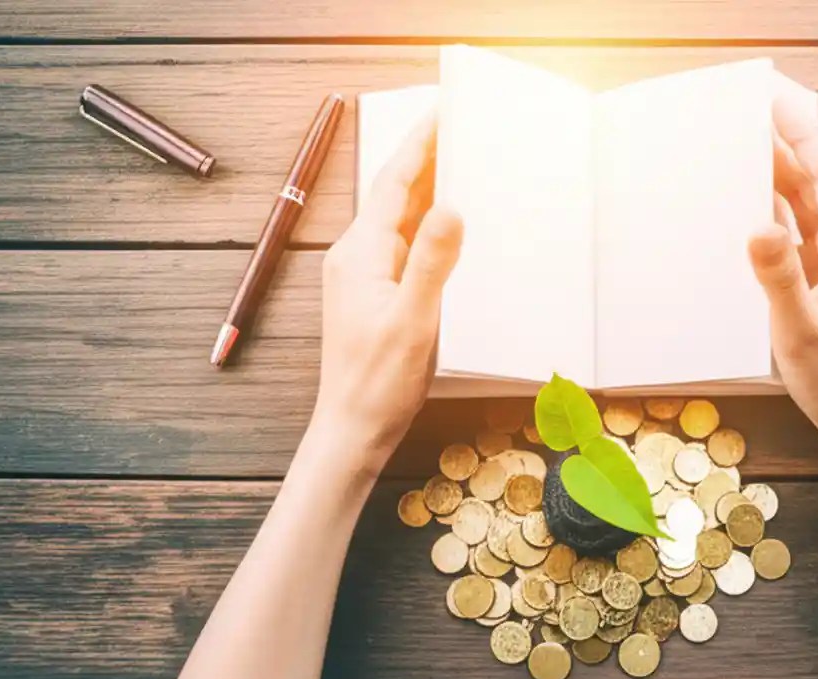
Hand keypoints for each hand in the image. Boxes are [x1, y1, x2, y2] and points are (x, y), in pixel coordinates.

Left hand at [311, 112, 462, 472]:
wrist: (351, 430)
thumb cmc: (377, 382)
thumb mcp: (412, 320)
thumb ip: (432, 262)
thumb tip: (451, 206)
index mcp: (361, 253)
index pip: (394, 183)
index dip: (420, 144)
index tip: (444, 110)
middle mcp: (357, 257)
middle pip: (397, 194)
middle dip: (428, 159)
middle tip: (465, 129)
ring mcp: (364, 276)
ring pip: (401, 220)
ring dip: (430, 192)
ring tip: (465, 165)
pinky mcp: (375, 295)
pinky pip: (404, 246)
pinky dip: (429, 228)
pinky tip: (452, 229)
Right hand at [748, 74, 817, 431]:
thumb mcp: (799, 328)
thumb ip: (779, 275)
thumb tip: (759, 225)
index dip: (801, 137)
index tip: (778, 105)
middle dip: (786, 152)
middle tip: (750, 122)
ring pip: (812, 211)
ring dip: (782, 183)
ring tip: (749, 155)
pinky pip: (808, 236)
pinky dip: (784, 218)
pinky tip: (761, 212)